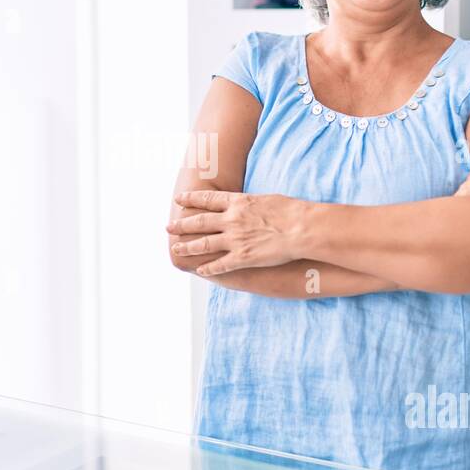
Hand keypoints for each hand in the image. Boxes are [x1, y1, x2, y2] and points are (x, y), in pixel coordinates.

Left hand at [166, 190, 305, 276]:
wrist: (301, 227)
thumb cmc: (290, 210)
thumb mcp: (265, 198)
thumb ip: (250, 203)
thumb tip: (244, 204)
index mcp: (237, 202)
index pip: (207, 199)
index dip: (191, 199)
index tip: (179, 199)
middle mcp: (231, 220)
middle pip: (199, 222)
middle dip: (182, 225)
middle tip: (168, 227)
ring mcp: (235, 239)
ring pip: (204, 244)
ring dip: (188, 247)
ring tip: (176, 249)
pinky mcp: (242, 257)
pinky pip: (220, 264)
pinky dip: (208, 268)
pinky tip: (200, 271)